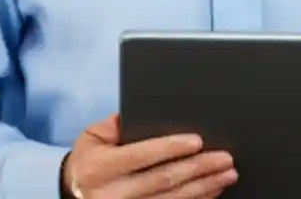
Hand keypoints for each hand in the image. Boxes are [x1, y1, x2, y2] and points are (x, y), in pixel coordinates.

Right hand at [61, 114, 237, 198]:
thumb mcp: (93, 137)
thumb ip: (118, 124)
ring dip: (205, 186)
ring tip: (227, 173)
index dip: (171, 148)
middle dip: (199, 168)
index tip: (198, 141)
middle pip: (164, 180)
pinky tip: (212, 190)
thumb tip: (146, 110)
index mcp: (100, 168)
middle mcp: (112, 195)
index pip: (142, 156)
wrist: (73, 193)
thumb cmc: (89, 159)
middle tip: (225, 158)